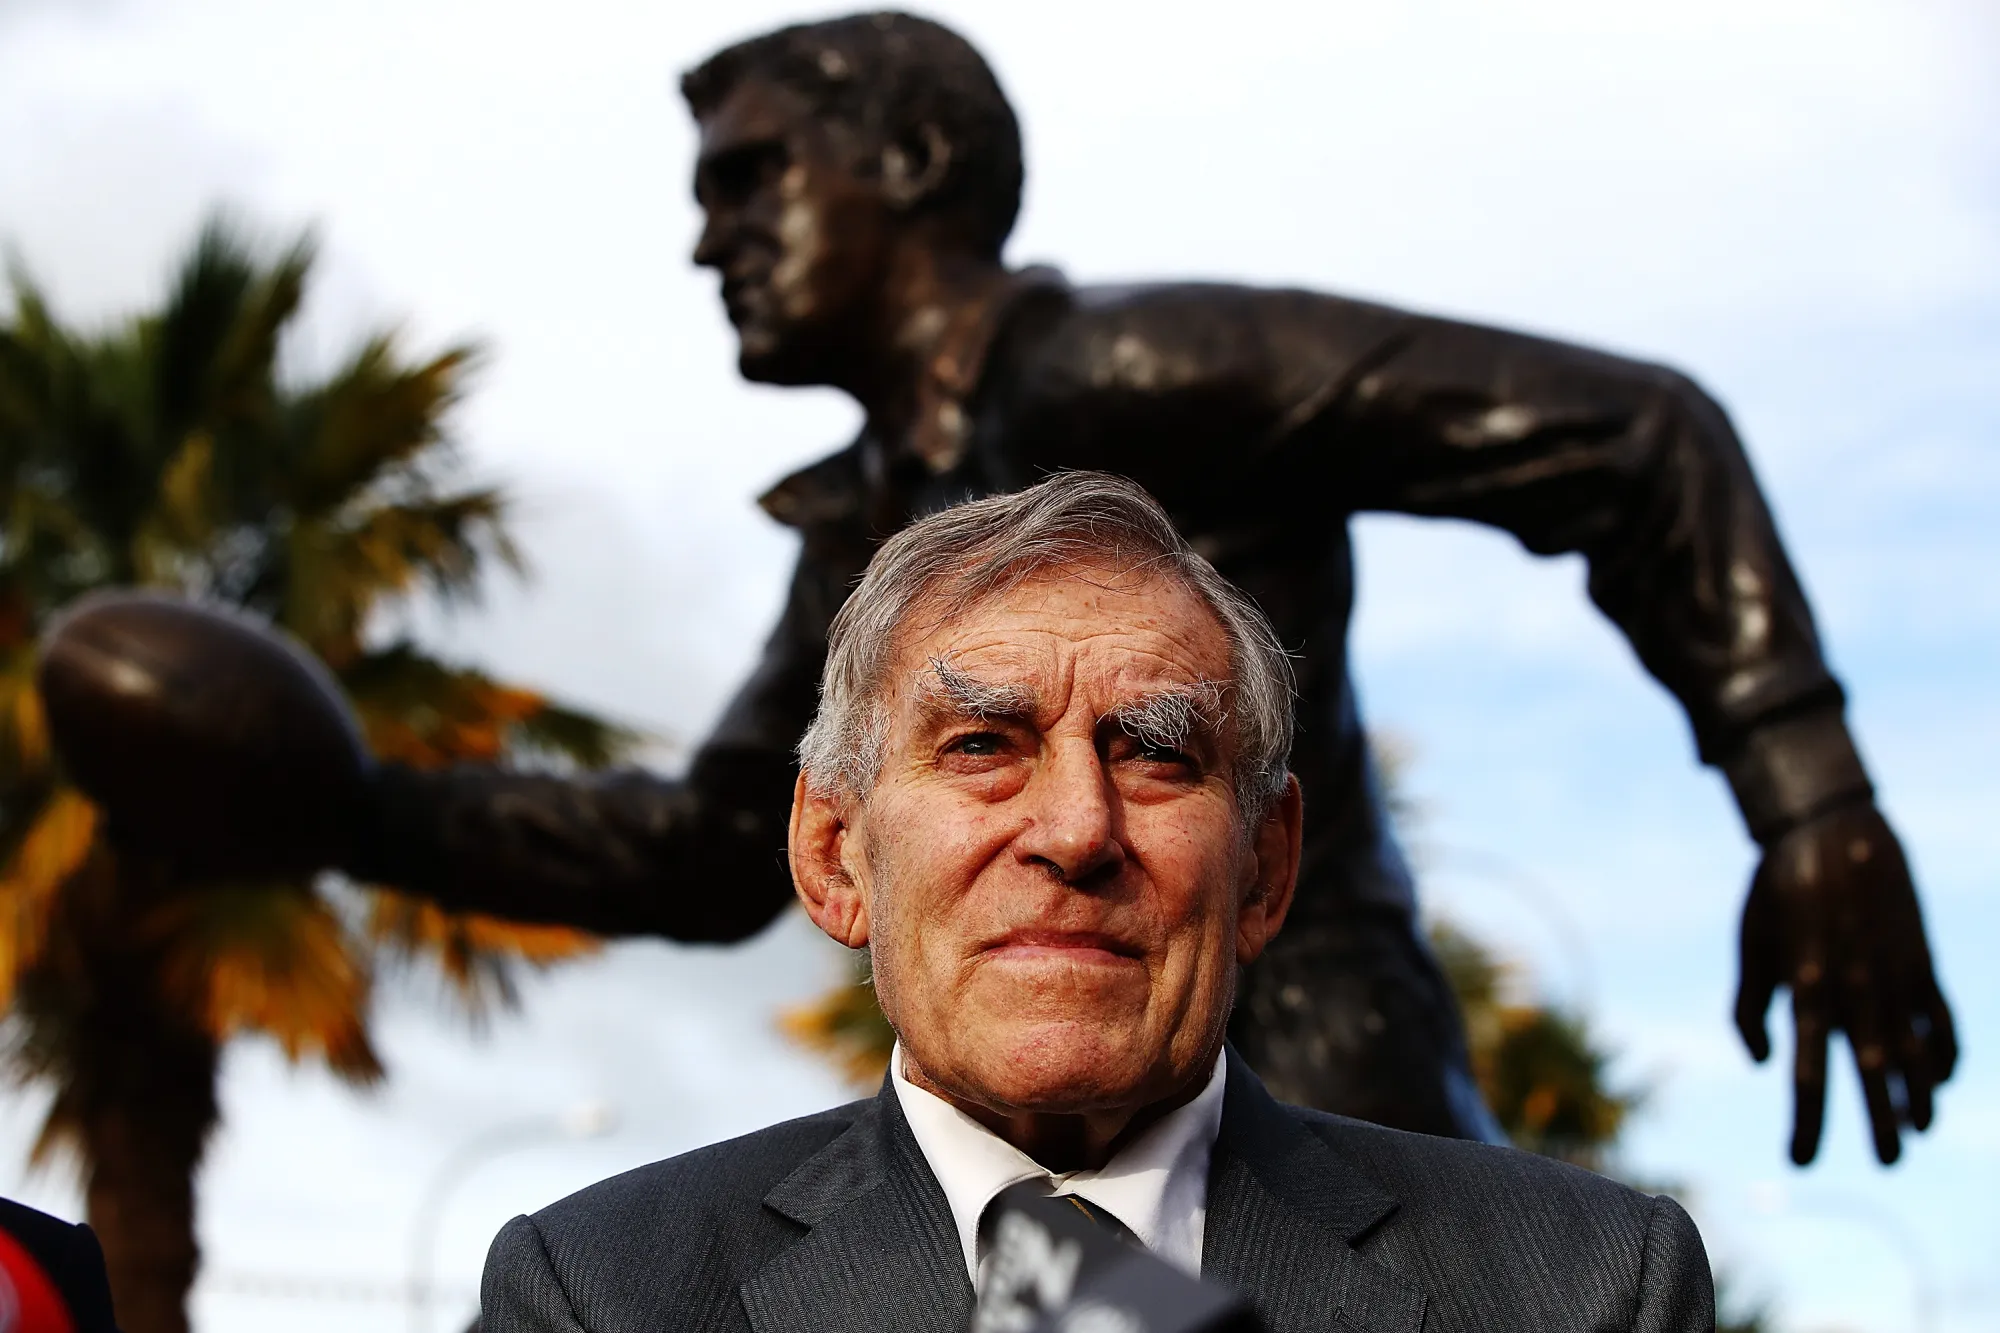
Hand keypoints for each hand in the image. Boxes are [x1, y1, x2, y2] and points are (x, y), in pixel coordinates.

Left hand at [1734, 801, 1956, 1163]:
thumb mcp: (1751, 943)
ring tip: (1918, 1129)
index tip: (1801, 1163)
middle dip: (1879, 1122)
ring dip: (1919, 1094)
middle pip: (1872, 1073)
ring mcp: (1895, 975)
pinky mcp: (1921, 959)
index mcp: (1805, 989)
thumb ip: (1751, 1007)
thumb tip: (1767, 1063)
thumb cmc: (1777, 889)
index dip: (1807, 1123)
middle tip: (1889, 1165)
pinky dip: (1944, 1050)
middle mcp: (1855, 990)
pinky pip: (1941, 1017)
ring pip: (1915, 1050)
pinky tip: (1941, 1076)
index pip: (1805, 1074)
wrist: (1831, 828)